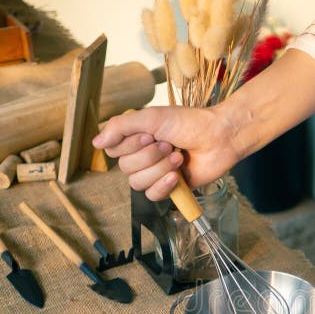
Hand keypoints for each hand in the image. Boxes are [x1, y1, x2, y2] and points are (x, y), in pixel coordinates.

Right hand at [92, 105, 239, 200]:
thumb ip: (121, 126)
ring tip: (178, 157)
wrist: (219, 137)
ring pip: (137, 183)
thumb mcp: (152, 117)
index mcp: (136, 139)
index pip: (113, 150)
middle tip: (170, 145)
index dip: (129, 145)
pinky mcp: (170, 188)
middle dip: (149, 156)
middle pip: (125, 168)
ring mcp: (156, 173)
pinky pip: (152, 196)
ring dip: (159, 169)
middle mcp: (143, 157)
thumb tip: (95, 142)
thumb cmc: (189, 123)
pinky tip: (176, 177)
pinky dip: (163, 186)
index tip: (150, 134)